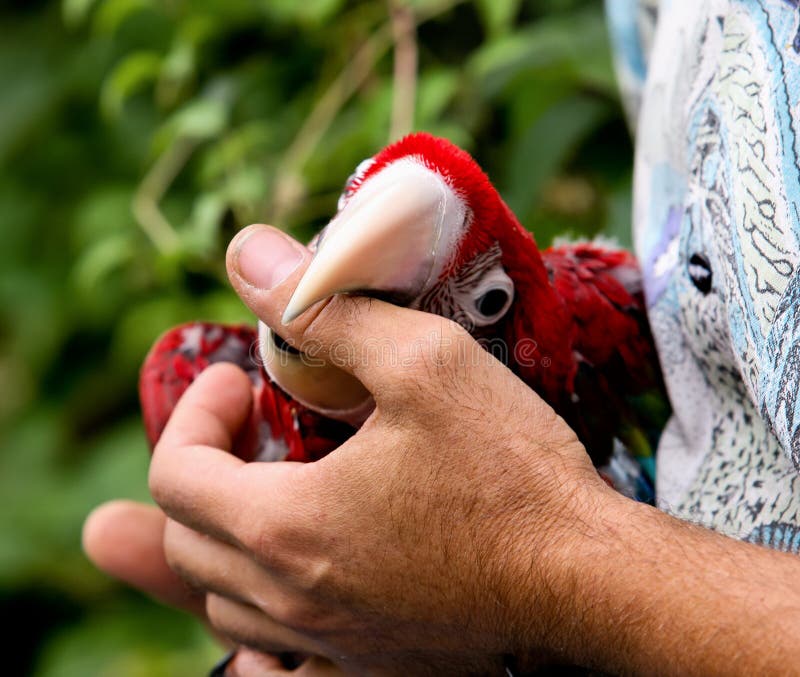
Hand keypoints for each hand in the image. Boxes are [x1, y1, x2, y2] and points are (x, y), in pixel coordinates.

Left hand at [148, 225, 612, 673]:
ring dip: (226, 532)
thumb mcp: (422, 363)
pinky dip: (263, 597)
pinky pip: (276, 644)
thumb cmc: (513, 472)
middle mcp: (295, 598)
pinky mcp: (370, 657)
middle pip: (189, 540)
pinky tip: (302, 562)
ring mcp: (330, 638)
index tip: (239, 380)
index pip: (177, 475)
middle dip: (203, 467)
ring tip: (274, 482)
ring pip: (224, 598)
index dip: (195, 413)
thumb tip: (249, 254)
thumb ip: (324, 307)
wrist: (590, 577)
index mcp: (290, 528)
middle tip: (255, 424)